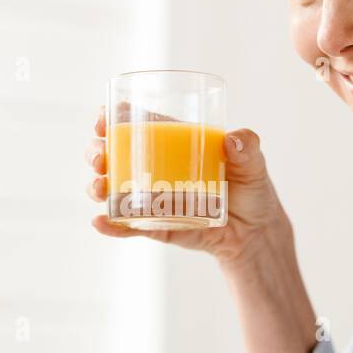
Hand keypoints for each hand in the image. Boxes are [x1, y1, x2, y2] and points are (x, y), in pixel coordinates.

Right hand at [85, 105, 291, 272]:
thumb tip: (234, 141)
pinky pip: (128, 226)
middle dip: (97, 153)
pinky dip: (111, 226)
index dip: (113, 118)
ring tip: (100, 188)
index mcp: (174, 145)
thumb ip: (248, 150)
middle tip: (100, 158)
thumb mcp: (254, 166)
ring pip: (113, 189)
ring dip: (97, 186)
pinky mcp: (156, 226)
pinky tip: (100, 222)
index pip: (136, 125)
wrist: (255, 234)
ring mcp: (151, 198)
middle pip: (114, 155)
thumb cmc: (251, 191)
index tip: (102, 119)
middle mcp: (155, 169)